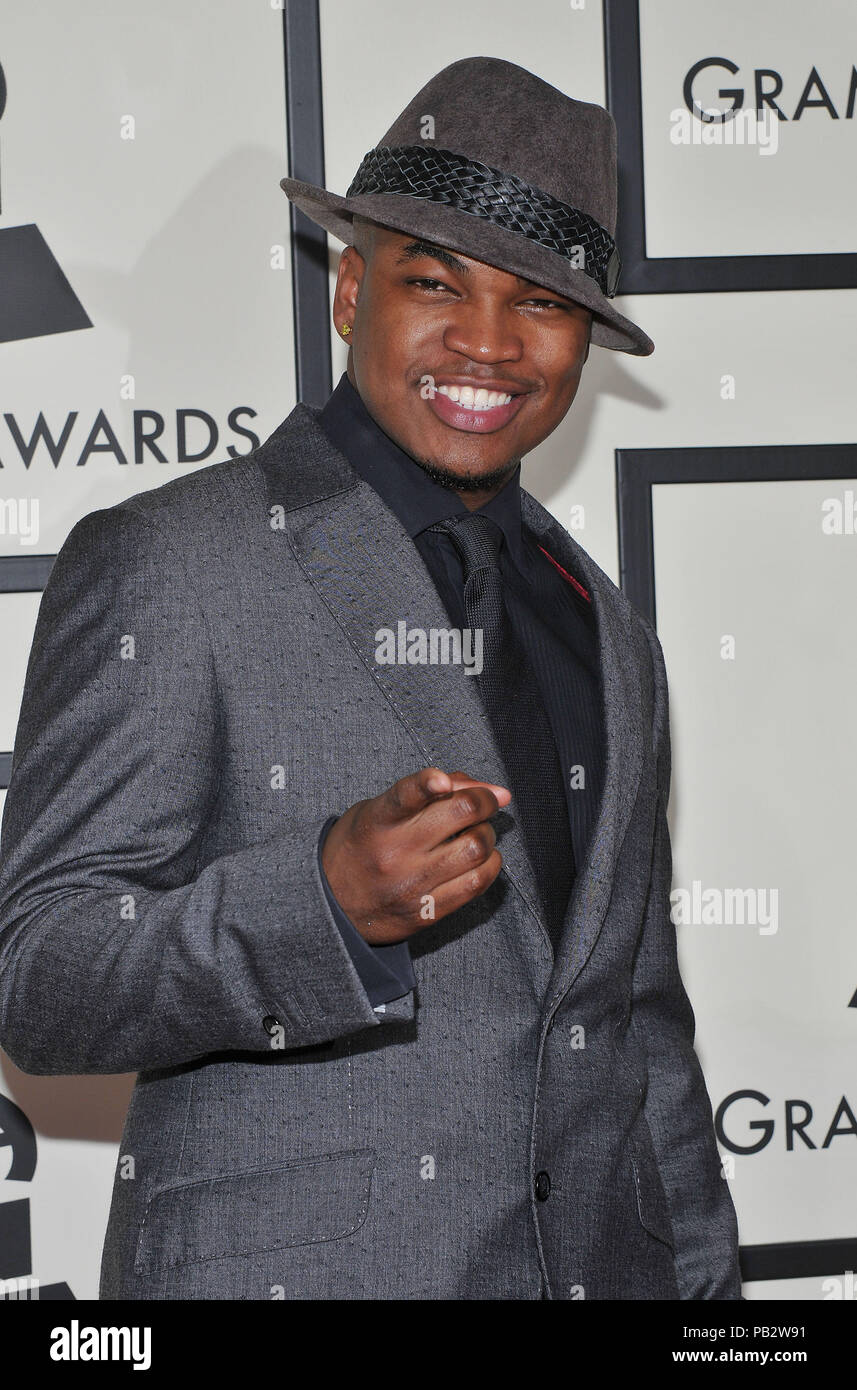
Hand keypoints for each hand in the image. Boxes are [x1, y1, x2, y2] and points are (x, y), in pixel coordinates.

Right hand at [321, 766, 511, 943]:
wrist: (333, 904)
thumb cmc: (363, 845)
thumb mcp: (378, 807)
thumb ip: (429, 789)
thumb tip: (495, 791)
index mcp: (378, 821)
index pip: (404, 797)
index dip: (427, 784)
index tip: (441, 781)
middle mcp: (395, 852)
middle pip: (461, 814)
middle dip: (484, 800)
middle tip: (485, 802)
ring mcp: (412, 884)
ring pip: (476, 848)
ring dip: (487, 834)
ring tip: (477, 833)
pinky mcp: (427, 912)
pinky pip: (476, 883)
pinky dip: (489, 864)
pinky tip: (479, 860)